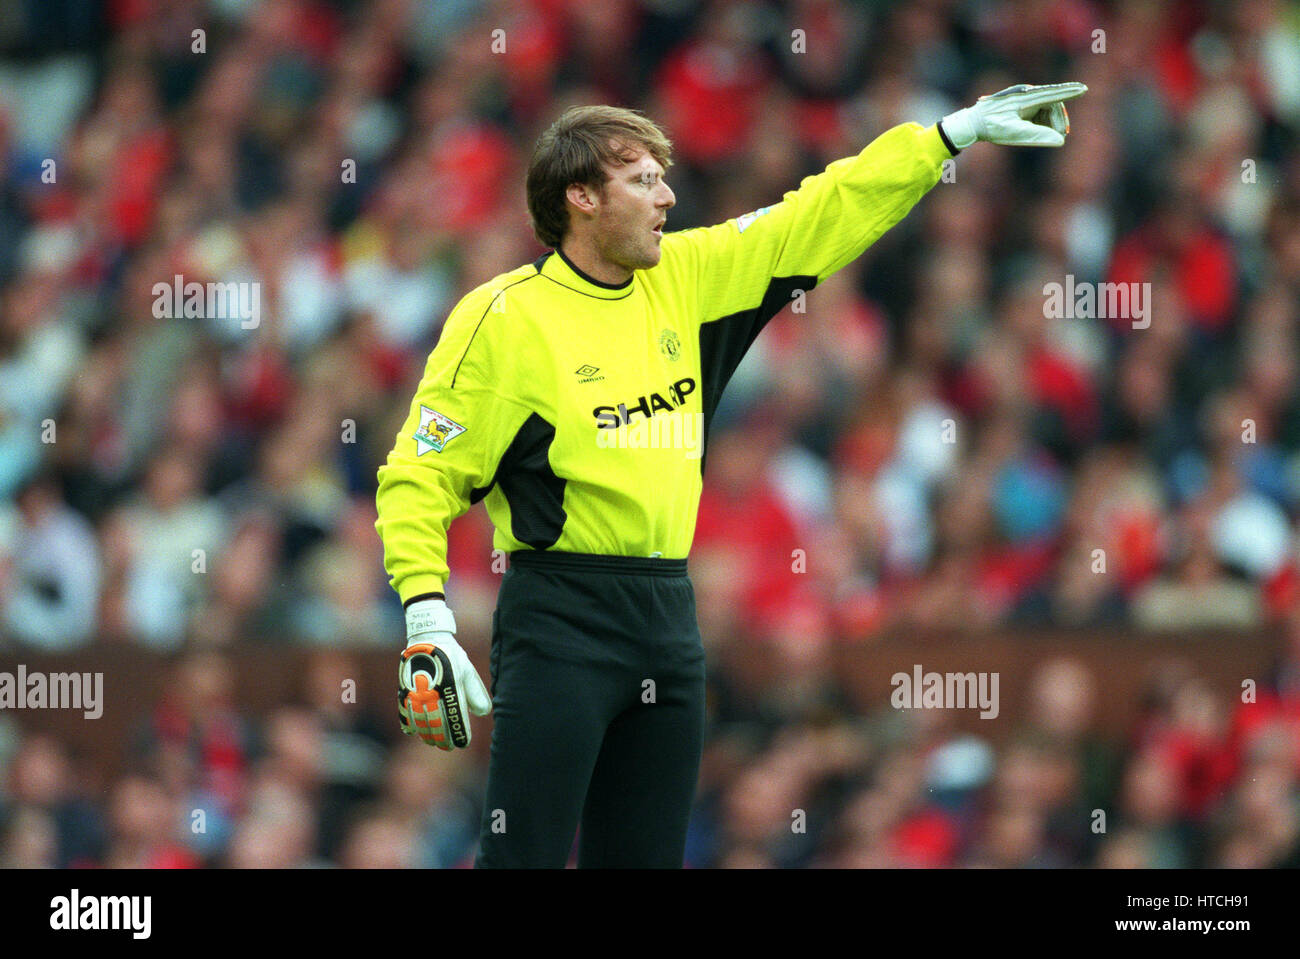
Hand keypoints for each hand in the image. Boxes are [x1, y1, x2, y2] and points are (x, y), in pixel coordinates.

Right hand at [397, 598, 491, 748]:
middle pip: (437, 725)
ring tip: (432, 742)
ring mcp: (416, 692)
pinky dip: (408, 723)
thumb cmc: (450, 655)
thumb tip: (483, 712)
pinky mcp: (404, 690)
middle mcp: (433, 693)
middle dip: (443, 739)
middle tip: (448, 747)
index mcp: (451, 687)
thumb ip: (474, 692)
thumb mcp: (467, 671)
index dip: (460, 733)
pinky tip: (412, 732)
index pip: (456, 718)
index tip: (464, 743)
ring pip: (420, 722)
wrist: (426, 637)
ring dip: (427, 735)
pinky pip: (404, 712)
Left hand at [940, 82, 1087, 148]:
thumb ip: (1036, 135)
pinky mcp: (1021, 104)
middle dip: (1058, 120)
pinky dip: (1042, 123)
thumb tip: (1060, 140)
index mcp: (1026, 98)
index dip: (1070, 92)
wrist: (972, 123)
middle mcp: (1026, 94)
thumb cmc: (991, 128)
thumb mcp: (1013, 134)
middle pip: (1052, 104)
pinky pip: (1038, 112)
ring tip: (1051, 137)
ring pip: (1046, 109)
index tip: (1084, 89)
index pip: (1052, 94)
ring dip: (1050, 123)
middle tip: (1062, 136)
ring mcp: (1024, 98)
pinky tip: (1039, 133)